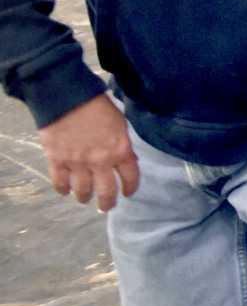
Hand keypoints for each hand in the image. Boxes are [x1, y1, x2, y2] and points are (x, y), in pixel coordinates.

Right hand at [38, 94, 138, 211]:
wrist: (66, 98)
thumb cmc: (97, 105)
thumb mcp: (120, 124)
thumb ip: (122, 144)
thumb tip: (126, 159)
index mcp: (120, 150)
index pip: (131, 177)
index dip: (130, 187)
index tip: (128, 193)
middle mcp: (101, 162)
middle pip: (107, 191)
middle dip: (107, 202)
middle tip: (105, 207)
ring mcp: (78, 163)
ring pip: (83, 191)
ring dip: (84, 197)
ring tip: (84, 199)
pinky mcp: (57, 161)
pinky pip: (60, 183)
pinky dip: (63, 189)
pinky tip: (65, 191)